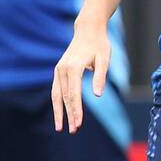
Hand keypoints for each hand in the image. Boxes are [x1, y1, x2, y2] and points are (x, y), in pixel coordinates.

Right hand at [52, 19, 110, 133]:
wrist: (88, 30)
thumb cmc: (99, 44)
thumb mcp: (104, 60)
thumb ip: (100, 77)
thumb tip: (97, 95)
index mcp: (73, 68)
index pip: (74, 94)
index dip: (76, 110)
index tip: (79, 124)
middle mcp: (62, 69)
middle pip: (64, 97)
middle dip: (68, 115)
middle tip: (73, 131)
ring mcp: (59, 69)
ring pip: (57, 95)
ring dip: (59, 112)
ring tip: (61, 128)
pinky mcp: (59, 70)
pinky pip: (56, 90)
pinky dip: (58, 103)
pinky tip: (61, 113)